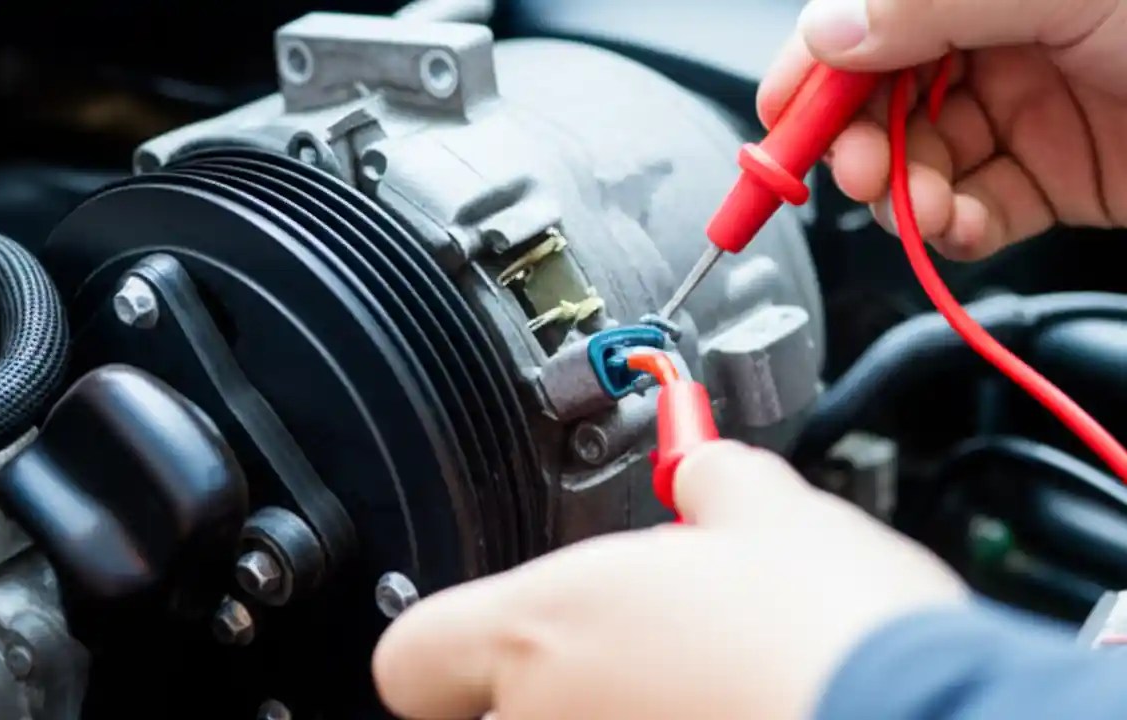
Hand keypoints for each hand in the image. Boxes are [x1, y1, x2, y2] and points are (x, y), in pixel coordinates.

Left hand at [372, 441, 966, 718]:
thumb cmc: (839, 638)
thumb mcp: (770, 512)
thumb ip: (708, 482)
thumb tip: (703, 469)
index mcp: (544, 627)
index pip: (410, 655)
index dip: (449, 637)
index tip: (503, 623)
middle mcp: (544, 719)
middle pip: (490, 713)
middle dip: (552, 681)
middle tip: (635, 649)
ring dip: (610, 713)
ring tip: (699, 686)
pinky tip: (732, 713)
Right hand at [760, 0, 1126, 260]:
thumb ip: (930, 7)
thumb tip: (829, 34)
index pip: (867, 27)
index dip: (814, 73)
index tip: (779, 117)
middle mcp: (996, 47)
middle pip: (881, 103)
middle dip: (854, 145)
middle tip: (853, 172)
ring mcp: (1023, 115)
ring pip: (920, 165)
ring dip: (901, 197)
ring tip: (918, 208)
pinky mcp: (1056, 179)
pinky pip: (978, 213)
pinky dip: (954, 231)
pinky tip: (957, 227)